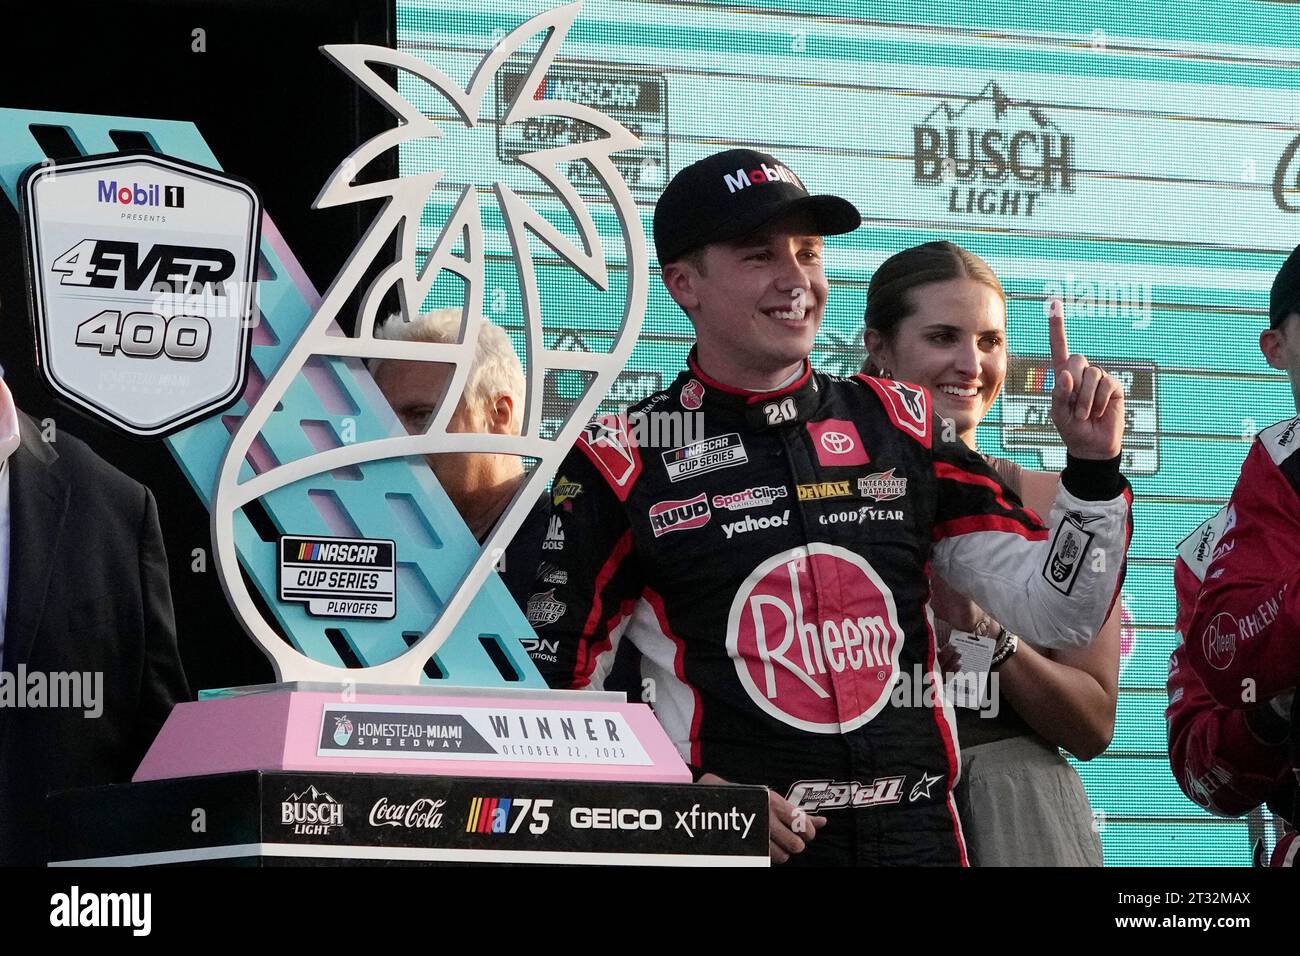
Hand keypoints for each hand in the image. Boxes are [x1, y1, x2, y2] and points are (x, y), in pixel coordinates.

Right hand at [698, 773, 825, 863]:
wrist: (714, 796)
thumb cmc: (749, 798)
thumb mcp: (773, 799)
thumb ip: (798, 812)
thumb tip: (823, 822)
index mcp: (775, 803)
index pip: (805, 827)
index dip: (807, 832)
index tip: (801, 831)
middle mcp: (767, 819)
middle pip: (797, 846)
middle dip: (795, 843)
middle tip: (787, 836)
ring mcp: (756, 833)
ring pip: (783, 857)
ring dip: (781, 852)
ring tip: (772, 840)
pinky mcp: (747, 845)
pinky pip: (768, 860)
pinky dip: (769, 855)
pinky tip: (764, 845)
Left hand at [1048, 298, 1124, 459]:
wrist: (1092, 446)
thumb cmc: (1071, 429)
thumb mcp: (1058, 413)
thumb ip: (1059, 394)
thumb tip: (1066, 374)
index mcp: (1063, 375)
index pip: (1059, 347)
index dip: (1057, 326)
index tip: (1054, 303)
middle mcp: (1082, 373)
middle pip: (1076, 359)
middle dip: (1072, 384)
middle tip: (1073, 406)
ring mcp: (1099, 378)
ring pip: (1091, 374)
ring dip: (1084, 399)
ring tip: (1084, 414)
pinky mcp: (1114, 386)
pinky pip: (1105, 384)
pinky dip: (1098, 401)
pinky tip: (1097, 412)